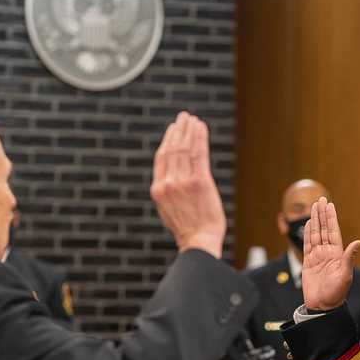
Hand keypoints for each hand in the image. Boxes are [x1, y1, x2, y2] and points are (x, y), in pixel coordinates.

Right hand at [150, 112, 225, 256]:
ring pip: (185, 148)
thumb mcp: (170, 210)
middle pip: (172, 149)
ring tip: (193, 119)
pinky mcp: (199, 182)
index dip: (167, 141)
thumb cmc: (189, 230)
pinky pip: (198, 154)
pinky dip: (199, 138)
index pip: (161, 158)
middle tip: (184, 117)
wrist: (199, 242)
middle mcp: (168, 183)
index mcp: (158, 190)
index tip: (173, 130)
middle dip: (178, 130)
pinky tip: (201, 128)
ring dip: (189, 131)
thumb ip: (170, 192)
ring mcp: (183, 182)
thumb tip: (172, 180)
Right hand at [301, 197, 359, 309]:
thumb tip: (358, 241)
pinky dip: (307, 233)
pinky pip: (307, 245)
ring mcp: (317, 257)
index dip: (331, 218)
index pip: (333, 231)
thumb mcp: (345, 275)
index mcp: (337, 254)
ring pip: (315, 234)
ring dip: (315, 220)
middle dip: (322, 214)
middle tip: (321, 199)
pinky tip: (308, 224)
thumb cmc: (336, 293)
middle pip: (324, 229)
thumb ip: (349, 257)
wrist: (323, 306)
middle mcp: (327, 253)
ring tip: (314, 207)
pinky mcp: (308, 263)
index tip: (330, 205)